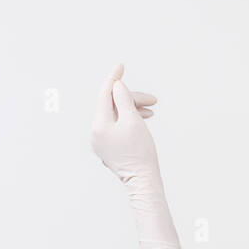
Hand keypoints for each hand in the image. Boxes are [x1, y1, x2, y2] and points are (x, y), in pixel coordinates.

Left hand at [90, 61, 184, 248]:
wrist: (143, 182)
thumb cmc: (140, 153)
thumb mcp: (133, 121)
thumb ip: (123, 100)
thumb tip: (116, 86)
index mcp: (99, 124)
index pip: (104, 94)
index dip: (114, 79)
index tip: (121, 66)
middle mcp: (96, 133)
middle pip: (112, 105)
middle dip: (131, 99)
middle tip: (152, 100)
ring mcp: (101, 142)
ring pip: (116, 116)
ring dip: (133, 110)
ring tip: (151, 111)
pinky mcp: (109, 148)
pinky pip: (117, 127)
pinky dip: (129, 121)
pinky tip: (142, 120)